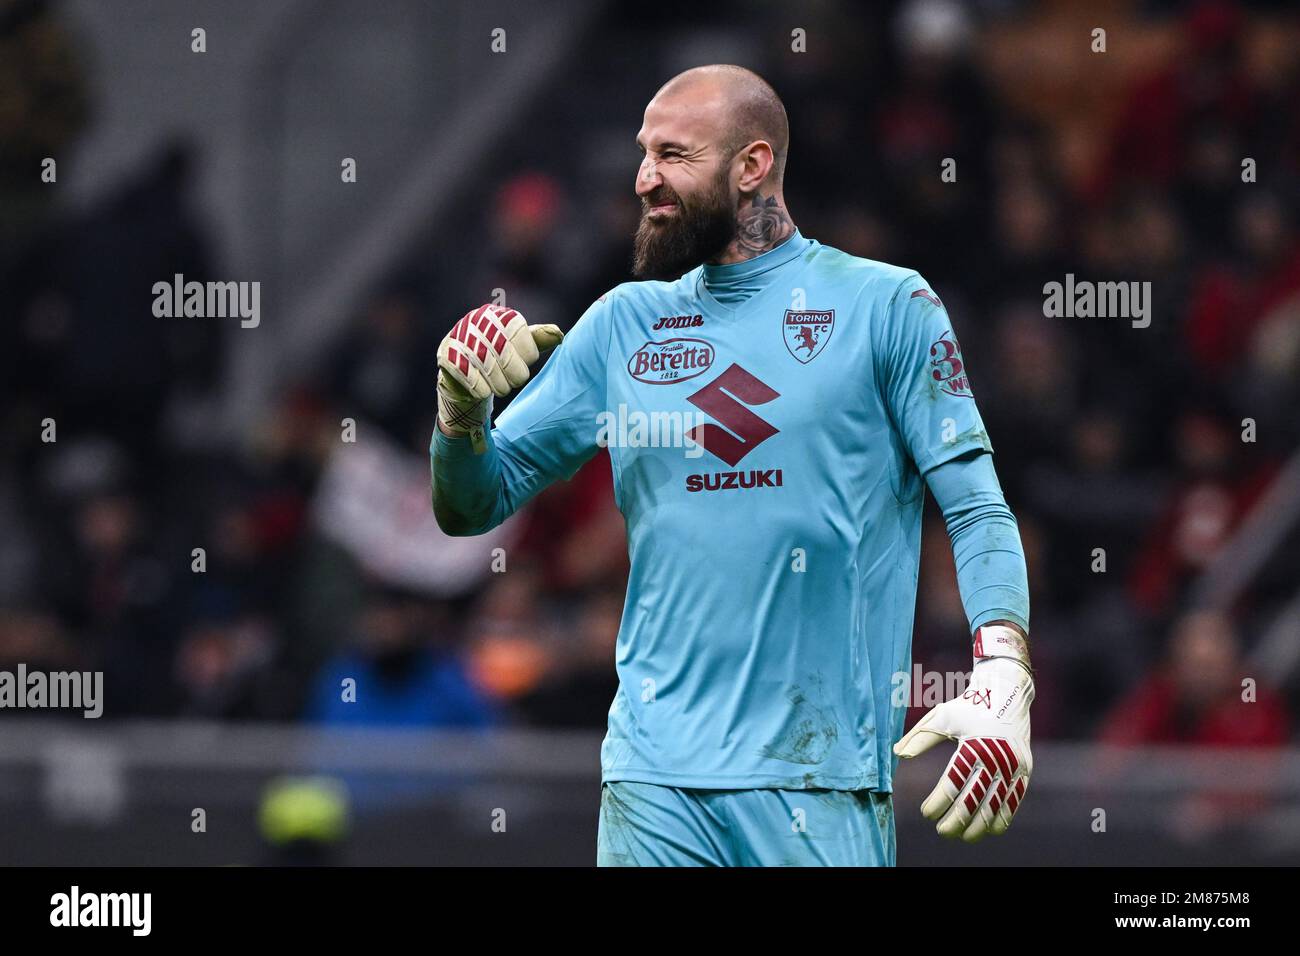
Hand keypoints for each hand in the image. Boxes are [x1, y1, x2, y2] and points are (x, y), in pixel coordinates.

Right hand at [436, 304, 563, 450]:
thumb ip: (538, 339)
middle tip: (511, 382)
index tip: (522, 363)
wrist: (465, 376)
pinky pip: (471, 379)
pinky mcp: (446, 356)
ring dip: (499, 385)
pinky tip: (483, 391)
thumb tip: (558, 334)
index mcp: (498, 315)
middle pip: (506, 353)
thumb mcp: (520, 349)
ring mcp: (459, 336)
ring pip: (489, 368)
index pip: (521, 335)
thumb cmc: (498, 360)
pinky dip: (481, 391)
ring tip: (498, 387)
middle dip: (514, 375)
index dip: (526, 356)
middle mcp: (477, 320)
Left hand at [893, 645, 1033, 841]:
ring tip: (963, 837)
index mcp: (974, 745)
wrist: (1006, 692)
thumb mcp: (941, 716)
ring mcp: (1013, 765)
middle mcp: (996, 757)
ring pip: (996, 805)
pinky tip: (988, 830)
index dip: (939, 802)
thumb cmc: (969, 705)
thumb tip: (899, 754)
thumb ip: (920, 737)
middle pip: (975, 799)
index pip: (953, 782)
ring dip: (979, 826)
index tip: (925, 813)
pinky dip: (1002, 818)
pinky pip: (1014, 800)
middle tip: (942, 832)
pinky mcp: (1024, 770)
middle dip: (957, 820)